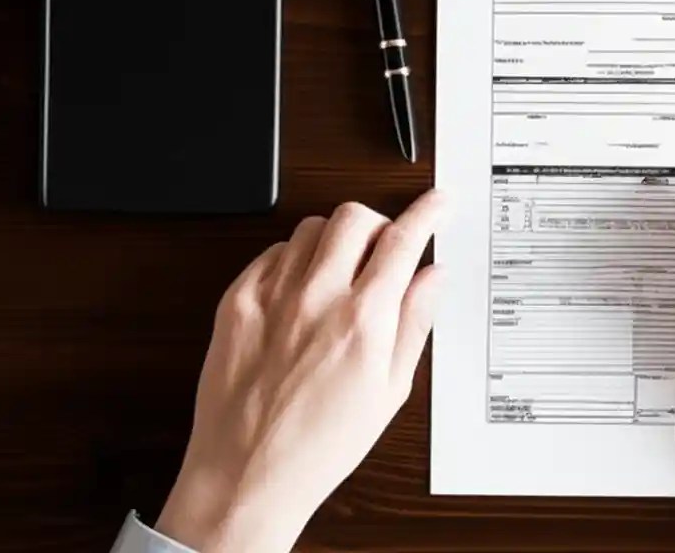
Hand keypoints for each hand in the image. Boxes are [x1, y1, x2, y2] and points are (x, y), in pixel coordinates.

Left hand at [155, 191, 447, 552]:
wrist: (249, 474)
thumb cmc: (320, 445)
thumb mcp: (390, 390)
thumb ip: (414, 323)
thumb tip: (433, 278)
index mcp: (363, 320)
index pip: (404, 240)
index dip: (427, 212)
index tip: (438, 201)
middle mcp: (317, 297)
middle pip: (355, 217)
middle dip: (379, 223)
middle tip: (385, 247)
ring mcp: (272, 296)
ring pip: (311, 227)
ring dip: (336, 238)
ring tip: (341, 272)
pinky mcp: (236, 303)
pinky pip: (272, 253)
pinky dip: (294, 259)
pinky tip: (302, 289)